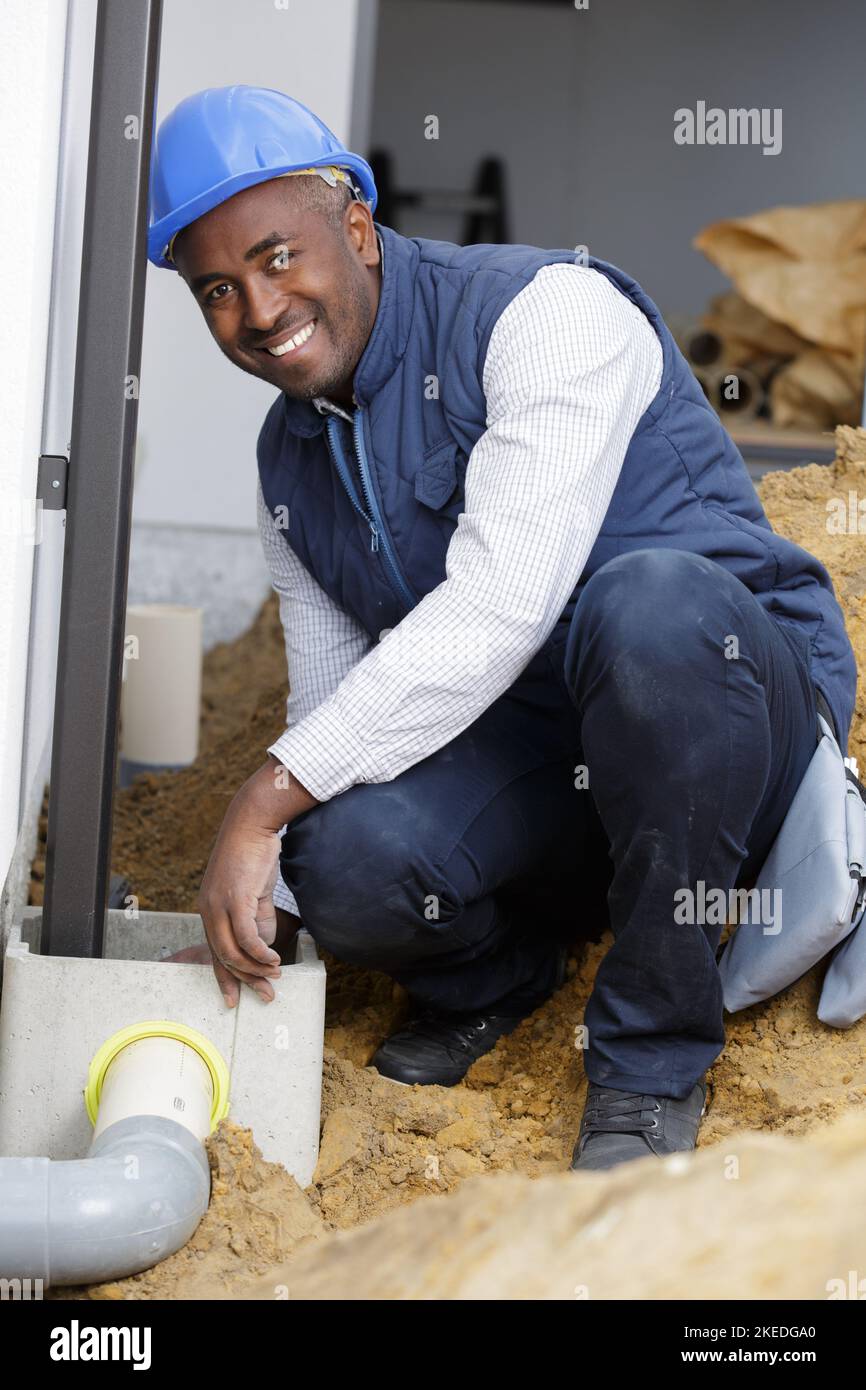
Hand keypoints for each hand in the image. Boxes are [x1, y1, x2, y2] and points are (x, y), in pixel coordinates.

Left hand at [197, 758, 317, 1006]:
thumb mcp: (253, 892)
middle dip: (245, 980)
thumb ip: (256, 918)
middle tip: (266, 994)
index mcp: (209, 909)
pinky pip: (245, 936)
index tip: (235, 999)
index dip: (224, 978)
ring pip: (232, 951)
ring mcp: (219, 905)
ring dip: (255, 968)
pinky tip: (273, 958)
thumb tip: (263, 947)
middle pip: (222, 957)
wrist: (252, 824)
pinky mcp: (235, 899)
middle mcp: (208, 910)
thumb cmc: (254, 854)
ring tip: (275, 975)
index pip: (213, 951)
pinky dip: (259, 952)